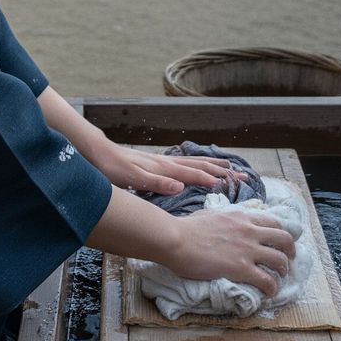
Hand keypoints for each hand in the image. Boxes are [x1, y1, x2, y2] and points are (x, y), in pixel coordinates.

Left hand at [91, 140, 239, 196]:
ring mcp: (162, 161)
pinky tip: (199, 166)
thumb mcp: (132, 179)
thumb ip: (156, 183)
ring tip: (230, 167)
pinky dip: (198, 164)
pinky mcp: (157, 162)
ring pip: (194, 162)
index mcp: (164, 169)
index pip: (195, 175)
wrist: (98, 153)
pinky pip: (185, 163)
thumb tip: (180, 187)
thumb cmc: (112, 168)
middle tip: (243, 174)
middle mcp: (166, 163)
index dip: (215, 181)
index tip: (235, 185)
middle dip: (222, 171)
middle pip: (200, 166)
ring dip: (213, 165)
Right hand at [163, 209, 295, 297]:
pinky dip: (272, 289)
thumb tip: (226, 225)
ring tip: (278, 278)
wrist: (176, 239)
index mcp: (242, 217)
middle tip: (286, 260)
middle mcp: (250, 230)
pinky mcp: (243, 268)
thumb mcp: (212, 215)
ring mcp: (248, 250)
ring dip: (282, 271)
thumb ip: (226, 220)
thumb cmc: (186, 228)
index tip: (278, 242)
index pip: (273, 221)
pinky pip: (267, 281)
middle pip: (284, 239)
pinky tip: (268, 293)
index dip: (280, 233)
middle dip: (290, 251)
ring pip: (280, 260)